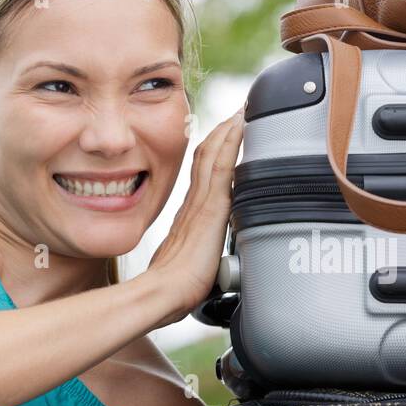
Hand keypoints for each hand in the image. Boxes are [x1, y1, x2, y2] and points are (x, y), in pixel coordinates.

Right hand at [148, 109, 244, 323]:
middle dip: (222, 133)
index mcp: (188, 215)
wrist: (164, 293)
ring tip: (241, 112)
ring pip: (214, 156)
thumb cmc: (174, 289)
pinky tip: (239, 126)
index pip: (202, 174)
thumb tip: (206, 265)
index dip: (213, 150)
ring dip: (228, 132)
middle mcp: (193, 204)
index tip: (224, 133)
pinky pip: (222, 168)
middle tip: (237, 112)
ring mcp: (201, 204)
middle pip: (207, 157)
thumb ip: (195, 255)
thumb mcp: (187, 265)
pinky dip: (231, 144)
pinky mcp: (210, 209)